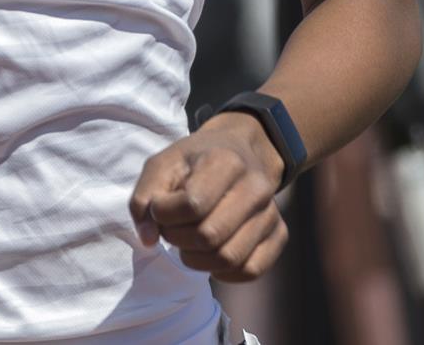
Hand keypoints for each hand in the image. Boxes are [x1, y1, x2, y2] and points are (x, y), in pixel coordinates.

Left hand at [126, 111, 288, 281]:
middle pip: (209, 236)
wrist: (238, 152)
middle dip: (178, 239)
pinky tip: (210, 255)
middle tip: (171, 229)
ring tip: (187, 242)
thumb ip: (144, 198)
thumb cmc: (194, 160)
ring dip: (196, 259)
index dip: (165, 214)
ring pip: (230, 258)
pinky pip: (251, 270)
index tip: (159, 208)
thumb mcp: (162, 165)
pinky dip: (223, 272)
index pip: (192, 205)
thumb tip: (148, 240)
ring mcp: (271, 212)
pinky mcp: (279, 233)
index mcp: (225, 161)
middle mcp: (256, 187)